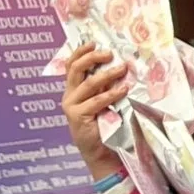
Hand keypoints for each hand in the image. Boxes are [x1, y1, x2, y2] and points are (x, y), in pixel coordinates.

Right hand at [60, 47, 129, 179]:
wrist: (101, 151)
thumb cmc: (105, 124)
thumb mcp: (103, 101)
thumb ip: (104, 86)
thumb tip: (119, 65)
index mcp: (73, 90)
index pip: (72, 65)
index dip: (81, 52)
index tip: (93, 42)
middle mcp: (69, 96)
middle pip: (76, 69)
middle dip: (93, 58)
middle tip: (110, 53)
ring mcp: (72, 106)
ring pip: (89, 83)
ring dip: (107, 74)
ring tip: (122, 68)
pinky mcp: (78, 117)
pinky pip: (97, 101)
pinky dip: (111, 94)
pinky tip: (123, 89)